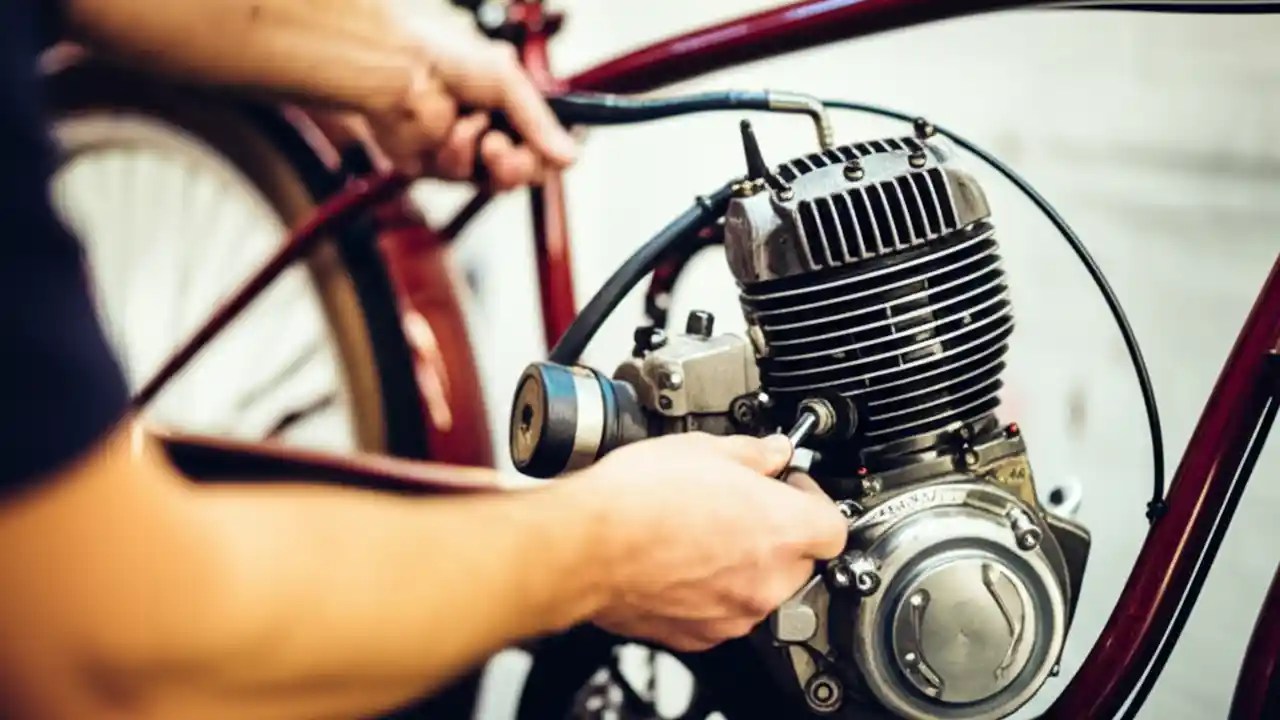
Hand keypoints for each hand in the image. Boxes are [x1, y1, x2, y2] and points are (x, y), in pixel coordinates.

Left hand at [360, 23, 575, 188]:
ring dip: (482, 155)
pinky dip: (454, 155)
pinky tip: (446, 130)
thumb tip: (571, 157)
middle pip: (518, 171)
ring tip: (471, 127)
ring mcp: (456, 148)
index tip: (550, 154)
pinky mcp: (429, 164)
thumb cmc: (445, 56)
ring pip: (488, 180)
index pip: (538, 145)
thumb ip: (541, 122)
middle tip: (503, 151)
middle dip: (517, 166)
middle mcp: (482, 126)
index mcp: (502, 102)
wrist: (397, 67)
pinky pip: (455, 177)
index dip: (546, 155)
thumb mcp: (509, 80)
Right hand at [575, 433, 847, 651]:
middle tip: (742, 505)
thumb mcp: (704, 450)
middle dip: (776, 533)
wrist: (583, 546)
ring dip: (743, 564)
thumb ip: (753, 453)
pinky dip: (709, 591)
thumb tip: (771, 451)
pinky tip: (679, 560)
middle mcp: (765, 579)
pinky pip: (721, 612)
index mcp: (781, 529)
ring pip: (759, 589)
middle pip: (799, 560)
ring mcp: (732, 613)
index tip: (789, 485)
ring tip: (701, 531)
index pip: (833, 524)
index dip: (812, 499)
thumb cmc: (636, 498)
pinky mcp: (697, 635)